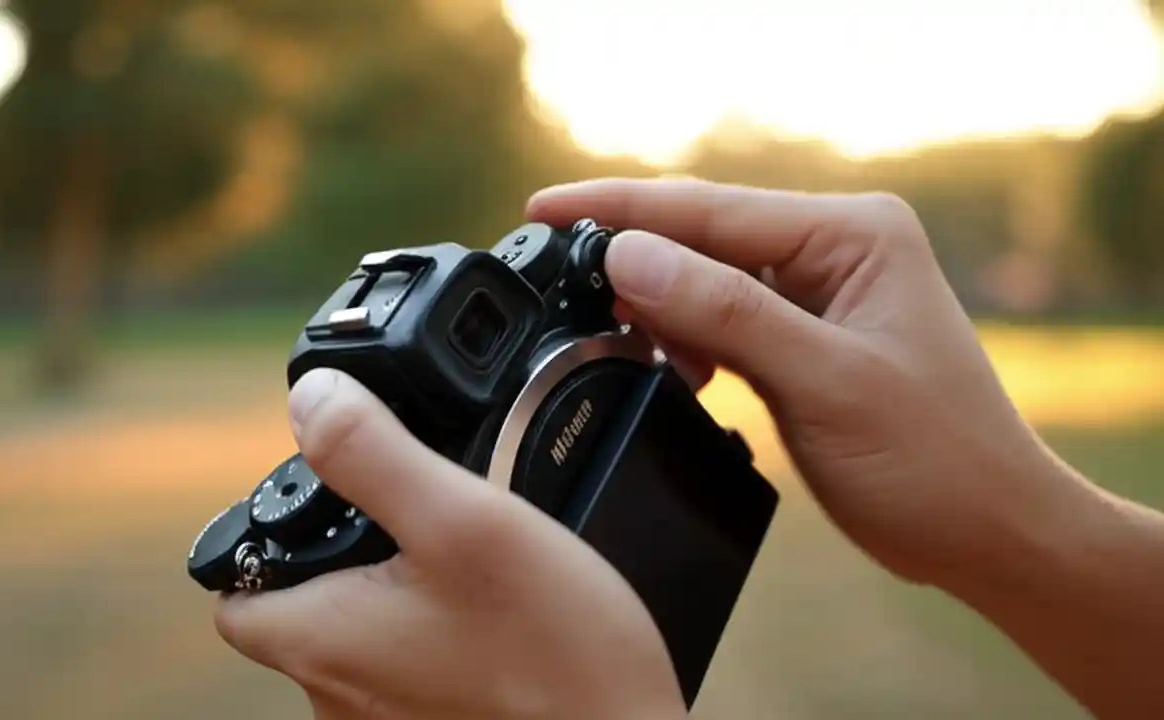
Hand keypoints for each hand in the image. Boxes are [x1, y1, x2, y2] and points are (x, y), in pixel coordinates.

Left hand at [214, 368, 685, 719]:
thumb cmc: (554, 657)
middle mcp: (339, 698)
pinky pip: (411, 672)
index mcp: (323, 641)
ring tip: (467, 568)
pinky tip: (492, 620)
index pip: (234, 591)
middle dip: (348, 558)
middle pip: (304, 610)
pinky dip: (436, 638)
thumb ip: (374, 456)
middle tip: (419, 522)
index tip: (321, 504)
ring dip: (399, 596)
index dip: (263, 538)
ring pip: (363, 640)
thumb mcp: (464, 522)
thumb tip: (310, 401)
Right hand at [530, 179, 1064, 586]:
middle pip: (703, 235)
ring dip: (655, 305)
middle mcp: (837, 247)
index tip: (545, 210)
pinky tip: (667, 366)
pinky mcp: (805, 336)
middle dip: (630, 255)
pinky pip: (722, 320)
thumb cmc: (935, 459)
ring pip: (706, 279)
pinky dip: (684, 340)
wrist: (987, 533)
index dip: (622, 210)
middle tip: (555, 274)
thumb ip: (725, 313)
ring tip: (610, 335)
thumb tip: (628, 256)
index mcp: (856, 233)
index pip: (714, 207)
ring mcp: (820, 291)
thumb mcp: (823, 381)